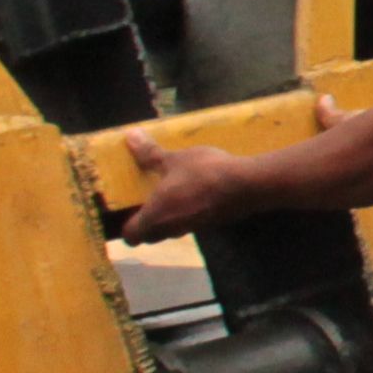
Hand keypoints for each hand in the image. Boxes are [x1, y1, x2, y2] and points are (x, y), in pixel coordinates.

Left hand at [116, 125, 240, 242]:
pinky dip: (188, 212)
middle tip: (145, 202)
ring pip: (171, 229)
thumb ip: (149, 153)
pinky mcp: (211, 223)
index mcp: (155, 216)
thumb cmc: (202, 174)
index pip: (131, 236)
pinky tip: (194, 193)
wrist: (247, 186)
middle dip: (146, 223)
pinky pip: (191, 222)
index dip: (126, 227)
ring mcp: (193, 228)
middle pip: (150, 235)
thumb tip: (129, 136)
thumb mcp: (174, 159)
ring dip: (168, 217)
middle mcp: (171, 228)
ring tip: (169, 195)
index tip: (126, 212)